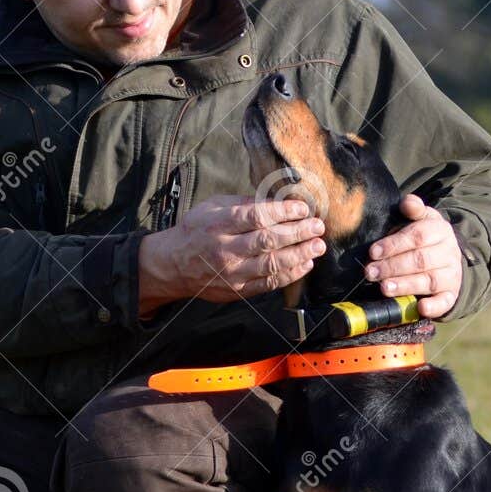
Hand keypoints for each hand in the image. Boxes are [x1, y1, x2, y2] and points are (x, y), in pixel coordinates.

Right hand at [138, 196, 326, 315]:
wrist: (173, 265)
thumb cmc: (196, 231)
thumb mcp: (212, 207)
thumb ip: (242, 203)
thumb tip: (275, 200)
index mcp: (219, 224)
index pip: (257, 217)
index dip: (284, 212)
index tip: (303, 209)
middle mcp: (225, 249)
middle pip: (269, 240)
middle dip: (298, 232)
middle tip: (317, 226)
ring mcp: (232, 273)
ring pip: (272, 264)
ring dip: (300, 254)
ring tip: (318, 245)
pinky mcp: (237, 291)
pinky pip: (269, 283)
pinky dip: (290, 274)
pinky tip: (305, 264)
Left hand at [364, 193, 462, 318]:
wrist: (448, 257)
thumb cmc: (425, 237)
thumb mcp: (421, 219)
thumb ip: (414, 210)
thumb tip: (407, 202)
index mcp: (440, 230)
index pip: (418, 236)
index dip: (394, 244)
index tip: (373, 252)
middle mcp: (449, 252)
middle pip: (421, 260)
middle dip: (392, 267)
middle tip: (370, 272)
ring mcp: (451, 275)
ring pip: (429, 281)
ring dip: (405, 285)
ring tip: (384, 288)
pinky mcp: (451, 294)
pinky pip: (445, 302)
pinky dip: (434, 307)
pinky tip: (420, 308)